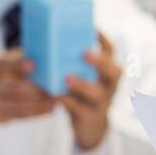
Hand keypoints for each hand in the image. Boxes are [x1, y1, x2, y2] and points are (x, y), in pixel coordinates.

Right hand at [0, 50, 55, 123]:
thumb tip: (44, 54)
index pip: (3, 65)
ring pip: (19, 105)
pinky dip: (37, 112)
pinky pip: (20, 116)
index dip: (17, 65)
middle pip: (14, 89)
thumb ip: (20, 60)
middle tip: (55, 87)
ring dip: (40, 104)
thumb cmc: (2, 73)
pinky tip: (51, 108)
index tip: (33, 65)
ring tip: (56, 100)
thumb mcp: (5, 62)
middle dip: (36, 89)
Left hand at [60, 31, 120, 150]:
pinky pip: (80, 109)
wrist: (91, 126)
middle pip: (114, 72)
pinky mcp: (89, 116)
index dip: (103, 40)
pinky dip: (67, 101)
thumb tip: (41, 41)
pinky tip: (54, 94)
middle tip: (84, 53)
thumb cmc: (81, 94)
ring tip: (67, 77)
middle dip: (100, 61)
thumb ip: (69, 63)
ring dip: (82, 84)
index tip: (91, 28)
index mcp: (106, 72)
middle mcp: (109, 86)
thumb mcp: (81, 78)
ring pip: (97, 92)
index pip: (111, 52)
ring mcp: (102, 102)